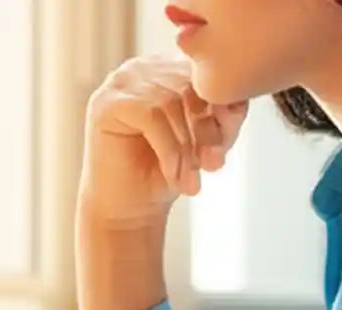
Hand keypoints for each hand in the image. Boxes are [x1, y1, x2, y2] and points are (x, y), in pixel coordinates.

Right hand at [80, 55, 248, 227]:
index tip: (223, 150)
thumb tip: (235, 104)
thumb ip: (226, 116)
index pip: (208, 74)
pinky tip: (173, 174)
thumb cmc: (166, 173)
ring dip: (187, 146)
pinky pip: (152, 116)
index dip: (223, 109)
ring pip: (173, 102)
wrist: (127, 210)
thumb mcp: (208, 140)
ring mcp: (121, 82)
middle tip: (211, 166)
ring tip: (190, 178)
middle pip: (191, 85)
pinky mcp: (106, 102)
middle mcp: (145, 67)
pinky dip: (169, 150)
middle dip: (206, 129)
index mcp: (170, 67)